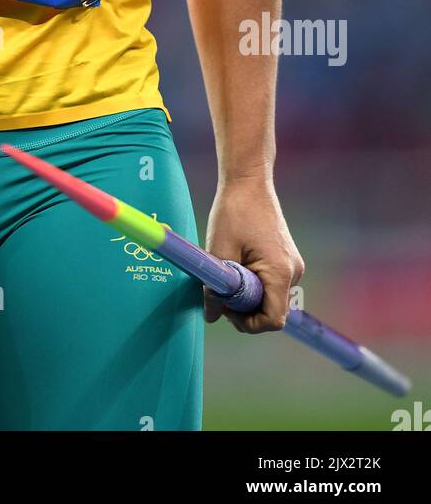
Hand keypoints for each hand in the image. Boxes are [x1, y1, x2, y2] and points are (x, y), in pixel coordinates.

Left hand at [203, 175, 303, 332]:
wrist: (249, 180)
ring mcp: (292, 264)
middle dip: (245, 310)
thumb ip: (215, 288)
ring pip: (271, 297)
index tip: (226, 310)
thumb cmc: (234, 211)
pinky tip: (237, 265)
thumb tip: (211, 317)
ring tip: (227, 274)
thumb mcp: (218, 251)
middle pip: (272, 310)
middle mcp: (293, 272)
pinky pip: (272, 283)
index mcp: (280, 273)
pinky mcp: (286, 258)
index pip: (273, 320)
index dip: (248, 323)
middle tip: (220, 293)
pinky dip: (254, 283)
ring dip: (248, 295)